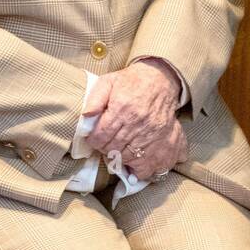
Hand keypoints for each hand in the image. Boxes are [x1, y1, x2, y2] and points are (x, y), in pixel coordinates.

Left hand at [83, 59, 187, 180]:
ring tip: (118, 149)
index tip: (95, 138)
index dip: (94, 140)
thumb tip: (85, 116)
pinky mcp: (164, 143)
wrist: (161, 80)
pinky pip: (149, 167)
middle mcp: (138, 123)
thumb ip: (94, 99)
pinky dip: (139, 169)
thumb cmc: (132, 83)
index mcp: (122, 108)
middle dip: (105, 149)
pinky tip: (133, 163)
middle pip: (113, 149)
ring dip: (119, 158)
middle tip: (106, 144)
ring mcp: (152, 135)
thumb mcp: (108, 81)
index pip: (101, 136)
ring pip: (128, 158)